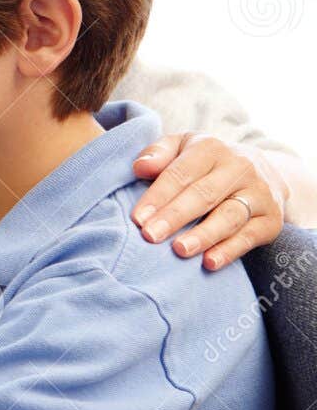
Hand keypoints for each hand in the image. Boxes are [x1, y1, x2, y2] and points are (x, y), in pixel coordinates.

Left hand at [132, 133, 288, 270]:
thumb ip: (158, 153)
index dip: (158, 196)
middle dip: (175, 217)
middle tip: (151, 236)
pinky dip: (230, 250)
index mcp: (211, 149)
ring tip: (180, 250)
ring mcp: (259, 194)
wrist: (265, 172)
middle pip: (204, 194)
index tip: (138, 218)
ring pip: (229, 216)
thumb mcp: (182, 146)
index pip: (180, 173)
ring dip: (204, 235)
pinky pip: (250, 236)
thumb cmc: (206, 163)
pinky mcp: (271, 219)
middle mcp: (240, 168)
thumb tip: (140, 167)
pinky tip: (210, 263)